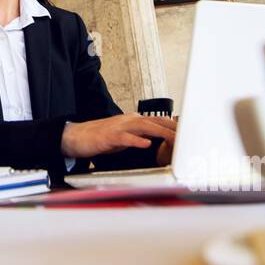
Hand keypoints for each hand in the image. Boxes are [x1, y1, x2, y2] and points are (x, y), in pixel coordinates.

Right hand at [61, 113, 178, 158]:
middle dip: (171, 128)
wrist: (77, 137)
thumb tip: (156, 141)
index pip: (156, 120)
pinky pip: (124, 138)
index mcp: (132, 120)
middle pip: (154, 122)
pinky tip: (146, 144)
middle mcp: (127, 121)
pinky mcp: (108, 137)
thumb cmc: (101, 138)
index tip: (187, 132)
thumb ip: (140, 137)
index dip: (172, 125)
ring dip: (160, 132)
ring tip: (173, 139)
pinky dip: (136, 141)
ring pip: (143, 127)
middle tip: (187, 135)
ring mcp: (118, 128)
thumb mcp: (124, 137)